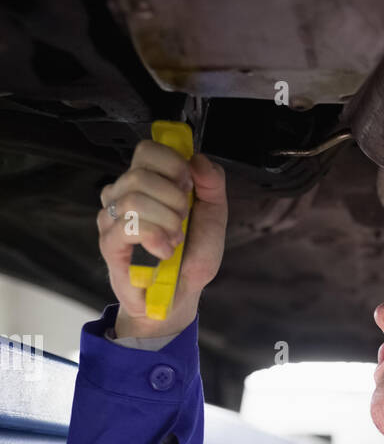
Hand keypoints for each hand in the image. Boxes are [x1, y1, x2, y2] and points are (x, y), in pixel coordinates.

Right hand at [97, 141, 226, 336]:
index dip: (172, 165)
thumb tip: (198, 160)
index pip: (147, 150)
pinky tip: (164, 251)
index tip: (188, 188)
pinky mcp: (109, 243)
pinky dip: (156, 239)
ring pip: (135, 199)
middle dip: (174, 200)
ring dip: (166, 222)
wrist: (180, 294)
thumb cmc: (191, 256)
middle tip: (182, 222)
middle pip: (140, 174)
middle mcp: (122, 193)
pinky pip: (130, 227)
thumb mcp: (214, 216)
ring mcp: (111, 217)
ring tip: (174, 240)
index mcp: (146, 181)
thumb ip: (212, 184)